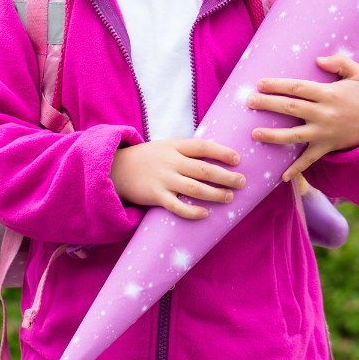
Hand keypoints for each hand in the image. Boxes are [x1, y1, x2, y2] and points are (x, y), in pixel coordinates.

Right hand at [109, 138, 245, 219]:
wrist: (116, 168)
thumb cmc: (149, 158)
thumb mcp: (167, 146)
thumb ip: (188, 150)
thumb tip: (218, 155)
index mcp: (175, 146)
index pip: (203, 147)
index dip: (222, 152)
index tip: (238, 159)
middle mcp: (170, 162)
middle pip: (203, 169)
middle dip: (225, 176)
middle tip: (242, 181)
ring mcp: (163, 179)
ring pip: (194, 188)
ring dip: (214, 194)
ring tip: (229, 197)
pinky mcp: (155, 196)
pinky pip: (176, 205)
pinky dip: (191, 211)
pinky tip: (205, 214)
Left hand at [247, 55, 358, 183]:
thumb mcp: (358, 73)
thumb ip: (340, 62)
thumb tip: (318, 60)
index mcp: (328, 94)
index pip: (297, 88)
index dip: (278, 85)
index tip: (260, 83)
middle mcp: (324, 114)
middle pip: (291, 108)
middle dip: (268, 104)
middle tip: (249, 101)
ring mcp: (324, 133)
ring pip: (294, 135)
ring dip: (273, 136)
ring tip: (254, 134)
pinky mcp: (326, 147)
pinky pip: (309, 160)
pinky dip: (296, 169)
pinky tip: (281, 177)